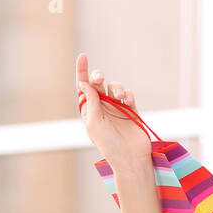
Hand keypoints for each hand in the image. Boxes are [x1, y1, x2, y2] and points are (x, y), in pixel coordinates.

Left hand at [75, 53, 152, 174]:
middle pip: (98, 83)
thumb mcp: (94, 122)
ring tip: (119, 97)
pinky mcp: (130, 109)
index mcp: (88, 111)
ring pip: (114, 87)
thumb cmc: (108, 143)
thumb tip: (83, 83)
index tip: (83, 56)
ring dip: (116, 88)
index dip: (82, 71)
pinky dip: (127, 95)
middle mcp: (101, 107)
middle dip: (98, 77)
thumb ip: (91, 101)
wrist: (129, 156)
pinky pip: (128, 94)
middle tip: (99, 78)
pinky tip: (127, 102)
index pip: (83, 88)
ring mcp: (116, 108)